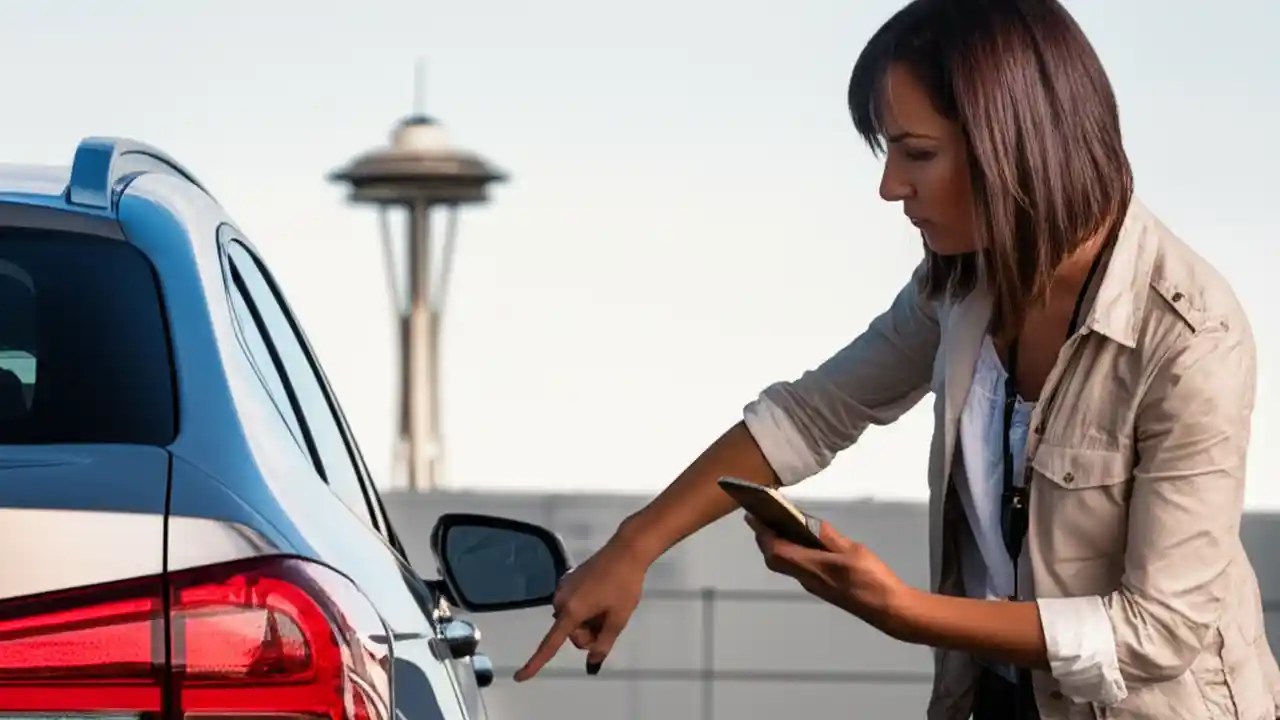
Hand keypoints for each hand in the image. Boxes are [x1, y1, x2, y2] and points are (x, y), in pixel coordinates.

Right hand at [514, 538, 647, 680]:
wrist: (626, 551)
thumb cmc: (625, 585)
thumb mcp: (618, 619)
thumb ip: (603, 643)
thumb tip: (592, 662)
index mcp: (571, 611)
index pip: (550, 644)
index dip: (535, 663)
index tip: (520, 677)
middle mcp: (560, 600)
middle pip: (569, 634)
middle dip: (588, 634)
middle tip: (609, 621)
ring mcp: (563, 588)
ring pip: (572, 620)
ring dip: (588, 620)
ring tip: (608, 605)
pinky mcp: (567, 580)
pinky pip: (573, 605)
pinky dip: (586, 608)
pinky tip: (602, 595)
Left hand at [745, 514, 910, 635]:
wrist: (889, 610)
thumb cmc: (872, 580)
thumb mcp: (852, 550)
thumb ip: (828, 536)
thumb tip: (807, 522)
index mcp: (812, 567)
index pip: (776, 549)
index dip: (762, 532)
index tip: (753, 516)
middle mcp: (807, 578)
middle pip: (775, 559)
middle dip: (764, 539)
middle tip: (761, 520)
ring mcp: (814, 585)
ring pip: (784, 565)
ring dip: (775, 546)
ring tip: (776, 527)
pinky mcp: (822, 588)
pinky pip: (796, 568)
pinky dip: (789, 553)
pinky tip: (798, 543)